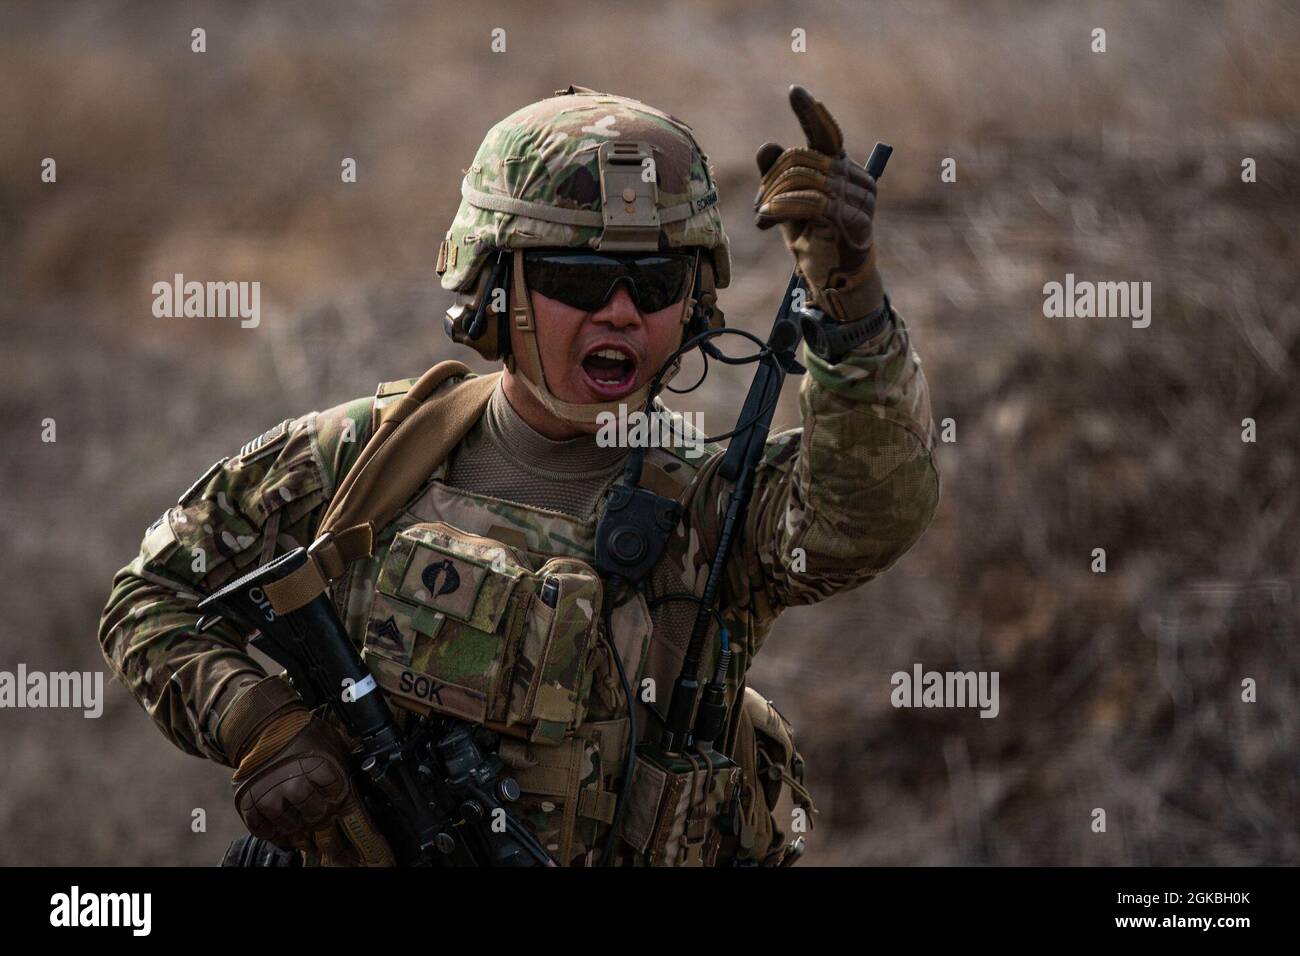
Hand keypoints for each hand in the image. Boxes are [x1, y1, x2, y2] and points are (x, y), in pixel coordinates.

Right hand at [231, 711, 394, 866]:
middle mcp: (293, 782)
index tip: (338, 801)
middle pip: (314, 815)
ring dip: (297, 826)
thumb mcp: (331, 740)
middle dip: (319, 814)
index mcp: (317, 766)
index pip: (337, 795)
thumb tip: (367, 772)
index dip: (339, 799)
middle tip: (319, 813)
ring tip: (301, 820)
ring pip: (289, 826)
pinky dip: (272, 833)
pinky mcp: (248, 801)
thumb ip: (345, 760)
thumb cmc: (301, 732)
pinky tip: (279, 828)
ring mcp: (269, 794)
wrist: (264, 724)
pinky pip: (262, 829)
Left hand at [753, 86, 883, 321]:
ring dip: (774, 197)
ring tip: (761, 216)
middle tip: (757, 206)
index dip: (810, 113)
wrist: (834, 282)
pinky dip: (784, 207)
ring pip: (804, 179)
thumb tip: (767, 146)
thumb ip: (777, 179)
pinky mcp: (854, 218)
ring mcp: (859, 197)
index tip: (794, 92)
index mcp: (842, 169)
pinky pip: (812, 201)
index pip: (827, 135)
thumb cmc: (813, 242)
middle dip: (771, 179)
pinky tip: (766, 217)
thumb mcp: (788, 207)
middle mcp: (855, 177)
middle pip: (803, 159)